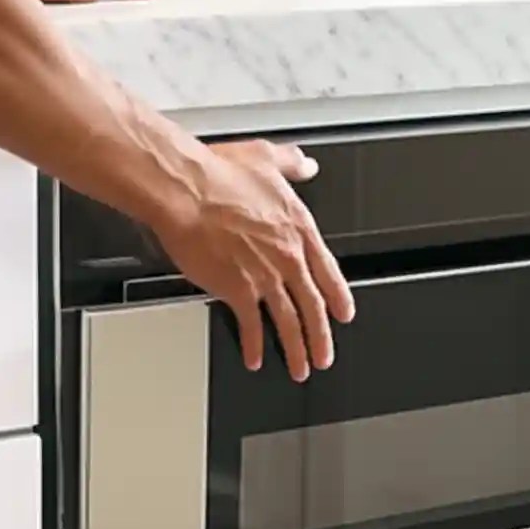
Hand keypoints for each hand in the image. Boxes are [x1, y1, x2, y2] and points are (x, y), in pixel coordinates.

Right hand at [151, 140, 354, 380]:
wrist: (186, 190)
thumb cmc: (218, 172)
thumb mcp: (267, 158)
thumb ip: (292, 164)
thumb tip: (307, 165)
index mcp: (298, 228)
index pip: (328, 271)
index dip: (338, 297)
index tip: (343, 313)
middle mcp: (287, 257)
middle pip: (313, 306)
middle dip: (321, 337)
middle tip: (325, 356)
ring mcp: (265, 277)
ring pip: (289, 322)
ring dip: (296, 349)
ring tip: (300, 369)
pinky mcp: (237, 291)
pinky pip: (251, 325)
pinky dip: (254, 345)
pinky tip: (255, 359)